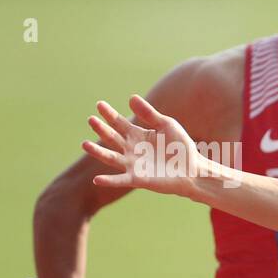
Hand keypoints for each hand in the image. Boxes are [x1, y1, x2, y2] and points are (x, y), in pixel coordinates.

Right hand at [83, 95, 217, 196]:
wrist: (193, 170)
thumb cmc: (181, 147)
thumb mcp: (166, 125)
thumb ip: (149, 114)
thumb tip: (131, 97)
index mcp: (137, 135)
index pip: (119, 123)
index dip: (109, 114)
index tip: (99, 104)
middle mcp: (131, 149)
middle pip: (112, 138)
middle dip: (101, 130)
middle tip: (91, 119)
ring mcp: (133, 164)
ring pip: (111, 158)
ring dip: (98, 152)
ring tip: (85, 144)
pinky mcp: (138, 179)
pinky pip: (120, 180)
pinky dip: (109, 181)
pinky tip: (97, 179)